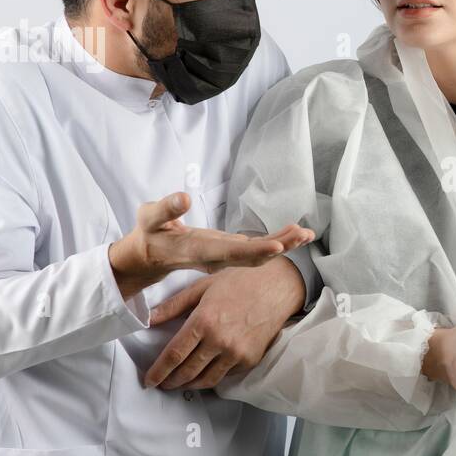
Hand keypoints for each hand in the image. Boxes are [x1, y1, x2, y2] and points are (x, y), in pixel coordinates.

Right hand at [108, 191, 313, 297]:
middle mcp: (217, 258)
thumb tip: (183, 197)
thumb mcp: (149, 218)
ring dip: (284, 245)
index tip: (278, 247)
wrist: (150, 256)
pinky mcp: (231, 251)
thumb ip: (166, 209)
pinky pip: (257, 250)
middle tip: (304, 235)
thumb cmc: (150, 234)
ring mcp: (226, 257)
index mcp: (200, 250)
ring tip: (306, 233)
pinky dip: (277, 242)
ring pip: (259, 255)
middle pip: (253, 257)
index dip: (256, 251)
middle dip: (280, 247)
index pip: (232, 252)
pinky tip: (295, 234)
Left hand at [143, 254, 308, 389]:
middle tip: (161, 384)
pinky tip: (204, 374)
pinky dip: (211, 378)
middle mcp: (219, 340)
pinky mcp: (250, 359)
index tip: (149, 380)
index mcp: (204, 321)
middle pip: (187, 372)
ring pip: (206, 380)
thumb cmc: (240, 281)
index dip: (158, 371)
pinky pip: (225, 375)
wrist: (278, 286)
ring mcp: (236, 352)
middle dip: (170, 382)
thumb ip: (174, 305)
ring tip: (180, 383)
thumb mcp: (203, 286)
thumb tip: (149, 319)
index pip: (174, 355)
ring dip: (189, 385)